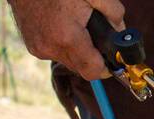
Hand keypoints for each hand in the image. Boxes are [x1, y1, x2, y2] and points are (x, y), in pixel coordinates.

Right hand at [8, 0, 125, 79]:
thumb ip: (113, 12)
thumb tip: (121, 31)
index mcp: (67, 38)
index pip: (93, 71)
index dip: (107, 68)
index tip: (113, 61)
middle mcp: (51, 47)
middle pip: (81, 68)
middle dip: (93, 57)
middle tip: (97, 38)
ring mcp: (39, 48)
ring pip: (68, 61)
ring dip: (77, 50)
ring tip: (78, 27)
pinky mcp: (31, 45)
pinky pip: (55, 52)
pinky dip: (62, 44)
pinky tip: (62, 26)